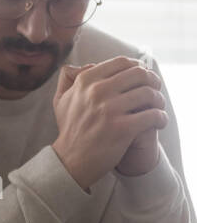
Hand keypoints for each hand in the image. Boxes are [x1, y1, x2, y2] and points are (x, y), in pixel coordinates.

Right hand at [51, 57, 167, 189]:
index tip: (143, 77)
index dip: (138, 67)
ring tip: (157, 108)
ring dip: (159, 100)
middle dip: (153, 81)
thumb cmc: (70, 129)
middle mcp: (97, 92)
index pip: (121, 62)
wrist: (71, 160)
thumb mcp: (61, 100)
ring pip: (150, 94)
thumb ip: (68, 78)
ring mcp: (110, 110)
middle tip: (154, 91)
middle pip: (140, 74)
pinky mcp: (123, 128)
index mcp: (85, 81)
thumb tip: (83, 65)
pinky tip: (158, 122)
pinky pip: (154, 115)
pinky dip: (161, 118)